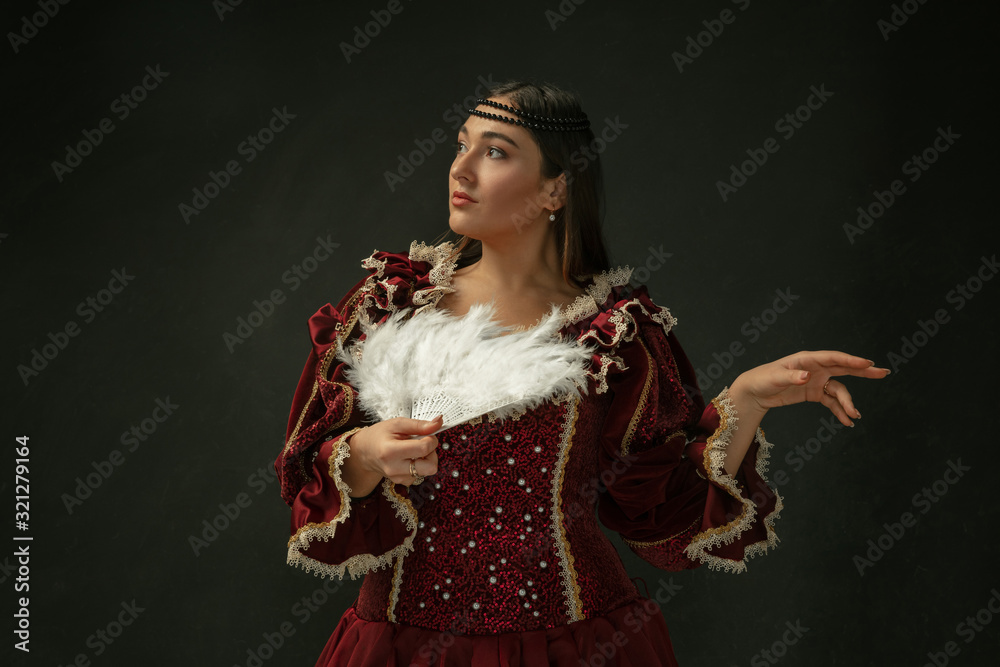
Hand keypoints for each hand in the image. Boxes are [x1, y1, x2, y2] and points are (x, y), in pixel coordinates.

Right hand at [344, 415, 442, 494]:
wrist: (364, 452)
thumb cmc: (380, 435)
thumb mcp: (397, 424)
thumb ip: (419, 424)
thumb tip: (439, 422)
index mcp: (391, 451)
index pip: (424, 448)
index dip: (432, 439)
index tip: (427, 434)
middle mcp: (394, 468)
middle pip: (431, 467)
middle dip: (432, 454)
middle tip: (423, 444)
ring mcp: (398, 478)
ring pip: (427, 471)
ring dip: (426, 459)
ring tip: (412, 450)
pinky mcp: (402, 482)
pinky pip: (420, 475)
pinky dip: (419, 466)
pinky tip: (409, 458)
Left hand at [730, 350, 890, 426]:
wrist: (754, 391)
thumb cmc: (762, 379)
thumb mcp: (774, 377)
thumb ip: (792, 376)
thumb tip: (807, 375)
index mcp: (807, 359)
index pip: (834, 358)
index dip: (851, 360)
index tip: (867, 363)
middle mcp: (815, 368)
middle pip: (844, 368)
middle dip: (864, 370)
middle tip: (883, 372)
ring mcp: (817, 381)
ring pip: (839, 389)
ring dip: (848, 402)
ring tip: (854, 415)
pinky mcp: (814, 393)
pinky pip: (832, 402)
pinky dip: (840, 410)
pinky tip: (847, 420)